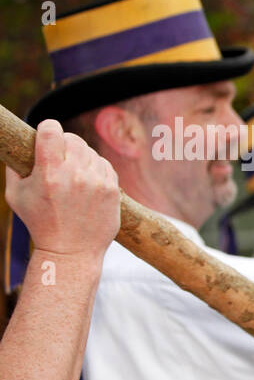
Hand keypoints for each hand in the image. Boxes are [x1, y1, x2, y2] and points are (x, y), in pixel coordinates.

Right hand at [7, 119, 119, 258]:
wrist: (71, 251)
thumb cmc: (40, 222)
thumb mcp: (15, 195)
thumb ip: (14, 166)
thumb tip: (18, 144)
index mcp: (49, 173)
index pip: (52, 130)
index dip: (47, 128)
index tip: (46, 133)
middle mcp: (76, 175)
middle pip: (73, 139)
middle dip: (63, 143)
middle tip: (58, 155)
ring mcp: (97, 182)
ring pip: (90, 151)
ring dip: (80, 157)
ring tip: (71, 172)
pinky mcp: (113, 190)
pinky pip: (105, 165)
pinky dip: (95, 168)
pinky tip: (86, 180)